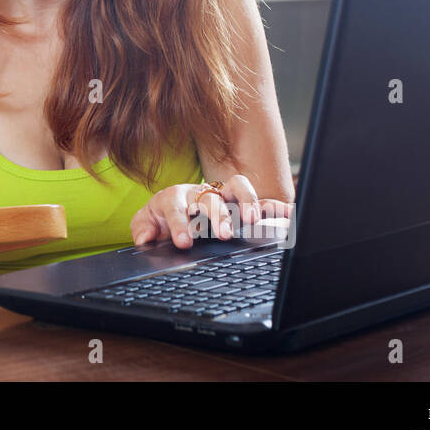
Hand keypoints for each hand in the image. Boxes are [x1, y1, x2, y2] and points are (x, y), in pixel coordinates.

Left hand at [130, 173, 294, 248]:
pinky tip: (286, 213)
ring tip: (251, 221)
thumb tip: (145, 237)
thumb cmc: (163, 217)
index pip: (176, 206)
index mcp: (175, 197)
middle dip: (218, 215)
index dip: (180, 223)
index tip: (183, 241)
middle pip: (211, 198)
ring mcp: (222, 195)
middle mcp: (200, 192)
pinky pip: (259, 198)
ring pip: (237, 187)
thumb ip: (143, 229)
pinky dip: (273, 204)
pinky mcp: (239, 201)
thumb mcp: (147, 223)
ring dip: (245, 202)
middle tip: (224, 234)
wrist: (174, 210)